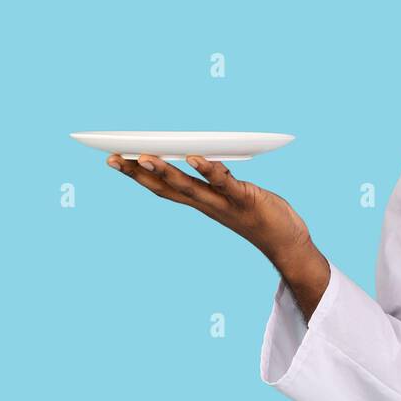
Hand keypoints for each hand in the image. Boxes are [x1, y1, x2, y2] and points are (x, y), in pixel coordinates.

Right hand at [105, 153, 311, 267]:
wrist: (286, 244)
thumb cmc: (258, 215)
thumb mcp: (229, 196)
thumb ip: (213, 180)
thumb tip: (194, 156)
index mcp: (200, 202)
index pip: (162, 187)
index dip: (137, 175)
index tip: (114, 159)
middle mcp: (207, 204)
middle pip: (167, 187)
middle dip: (139, 173)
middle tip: (114, 157)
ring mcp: (224, 204)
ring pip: (189, 187)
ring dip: (166, 172)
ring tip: (146, 156)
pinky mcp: (245, 200)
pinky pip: (224, 184)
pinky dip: (209, 170)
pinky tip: (194, 158)